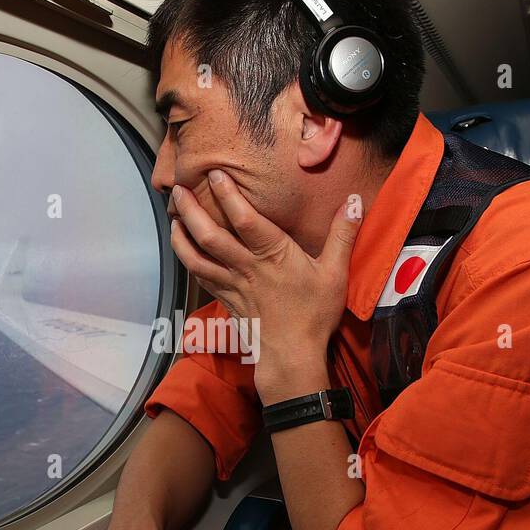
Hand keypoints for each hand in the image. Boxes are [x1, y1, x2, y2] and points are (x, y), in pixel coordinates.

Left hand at [169, 171, 360, 399]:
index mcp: (272, 255)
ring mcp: (232, 284)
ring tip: (173, 217)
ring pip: (197, 257)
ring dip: (181, 236)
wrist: (292, 356)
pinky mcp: (226, 300)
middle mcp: (246, 267)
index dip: (227, 194)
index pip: (244, 218)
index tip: (215, 173)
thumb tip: (356, 201)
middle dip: (191, 210)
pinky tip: (184, 250)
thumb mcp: (335, 273)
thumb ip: (343, 235)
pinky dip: (189, 260)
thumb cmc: (314, 314)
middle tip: (178, 189)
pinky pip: (201, 277)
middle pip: (210, 235)